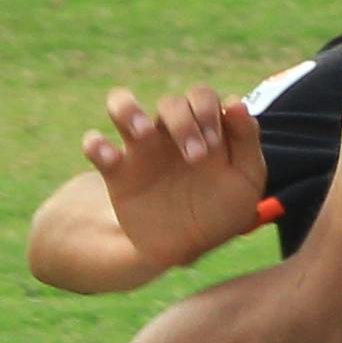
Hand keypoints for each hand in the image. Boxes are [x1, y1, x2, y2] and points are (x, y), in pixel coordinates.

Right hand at [83, 85, 272, 267]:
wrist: (187, 247)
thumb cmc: (221, 209)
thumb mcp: (247, 180)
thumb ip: (247, 140)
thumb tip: (235, 101)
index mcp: (202, 128)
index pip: (201, 95)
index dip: (207, 111)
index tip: (214, 145)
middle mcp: (169, 131)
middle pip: (170, 102)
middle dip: (184, 123)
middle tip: (196, 158)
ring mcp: (141, 149)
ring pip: (121, 103)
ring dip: (128, 109)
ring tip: (143, 133)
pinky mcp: (116, 171)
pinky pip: (94, 144)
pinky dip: (96, 144)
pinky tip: (111, 158)